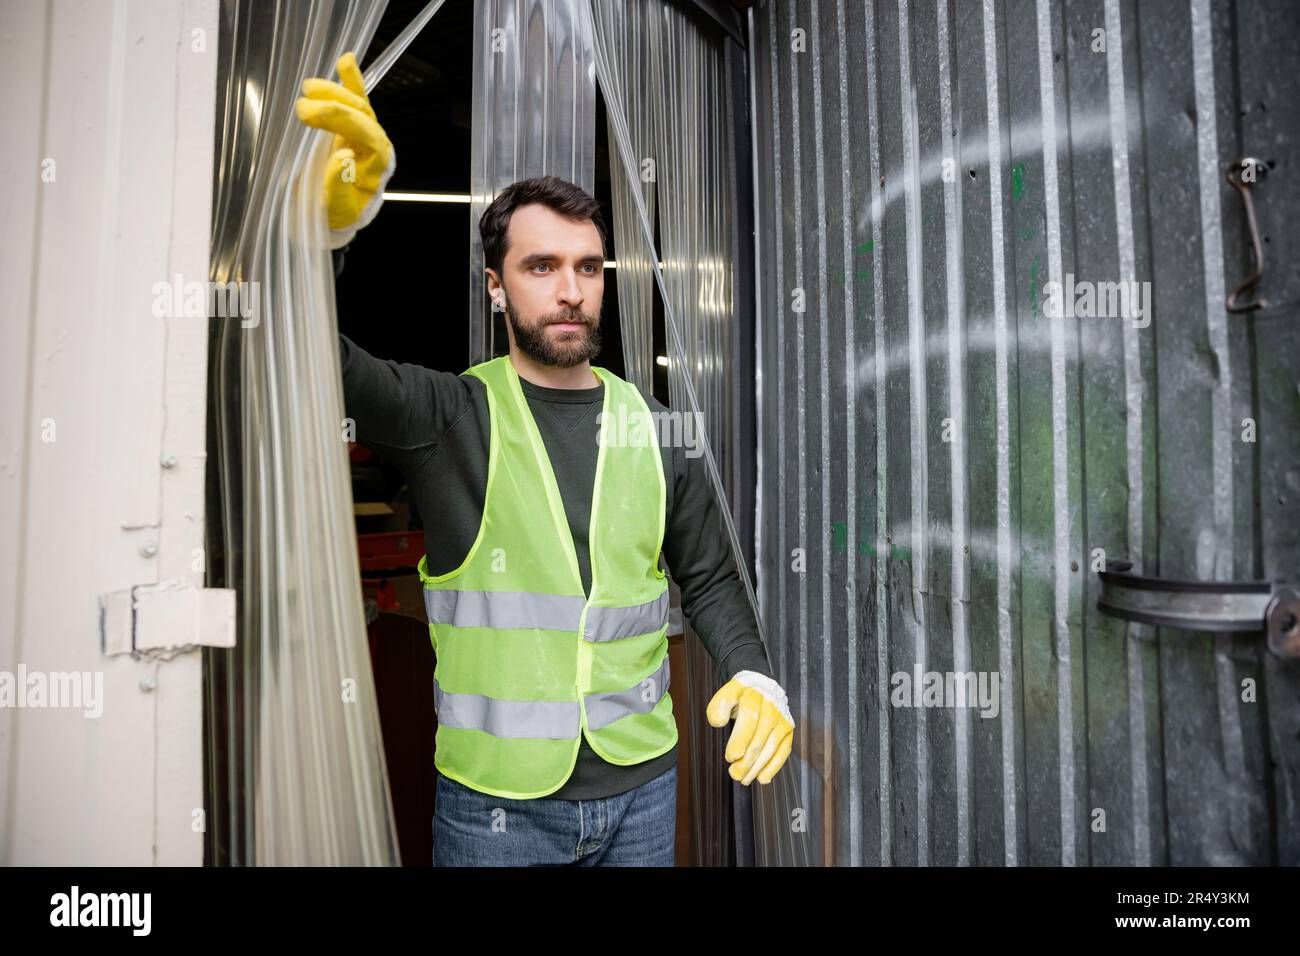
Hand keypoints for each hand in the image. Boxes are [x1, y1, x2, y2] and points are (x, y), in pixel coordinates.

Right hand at [294, 51, 394, 244]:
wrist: (327, 215)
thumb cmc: (333, 215)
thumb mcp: (335, 210)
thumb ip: (339, 186)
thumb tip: (344, 159)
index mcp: (377, 170)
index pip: (372, 141)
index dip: (347, 127)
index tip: (314, 122)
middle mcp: (376, 148)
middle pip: (364, 119)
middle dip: (335, 109)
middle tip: (301, 109)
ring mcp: (364, 134)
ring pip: (358, 105)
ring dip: (335, 92)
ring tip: (308, 88)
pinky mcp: (351, 126)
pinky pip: (355, 100)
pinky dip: (351, 81)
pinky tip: (346, 60)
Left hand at [706, 670, 793, 784]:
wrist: (761, 687)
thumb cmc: (740, 696)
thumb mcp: (726, 695)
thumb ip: (718, 706)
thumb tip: (718, 722)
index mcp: (753, 695)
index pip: (749, 718)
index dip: (740, 740)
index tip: (730, 757)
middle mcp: (771, 705)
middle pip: (760, 737)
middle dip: (747, 760)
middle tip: (734, 774)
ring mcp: (782, 718)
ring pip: (771, 747)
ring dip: (758, 767)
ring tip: (744, 778)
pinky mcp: (788, 729)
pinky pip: (783, 750)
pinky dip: (773, 766)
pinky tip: (762, 777)